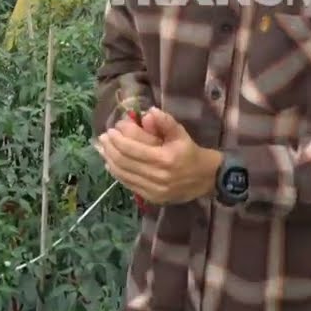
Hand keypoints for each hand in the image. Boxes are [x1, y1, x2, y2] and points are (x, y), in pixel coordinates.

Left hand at [97, 108, 222, 205]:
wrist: (206, 178)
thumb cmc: (190, 152)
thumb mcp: (181, 133)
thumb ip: (165, 122)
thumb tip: (148, 112)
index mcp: (164, 159)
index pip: (131, 148)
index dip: (117, 139)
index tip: (111, 130)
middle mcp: (157, 176)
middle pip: (124, 161)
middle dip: (110, 148)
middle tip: (103, 138)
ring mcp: (154, 190)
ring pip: (123, 174)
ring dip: (109, 160)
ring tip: (103, 149)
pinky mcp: (152, 198)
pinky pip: (128, 184)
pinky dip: (117, 173)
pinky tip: (111, 164)